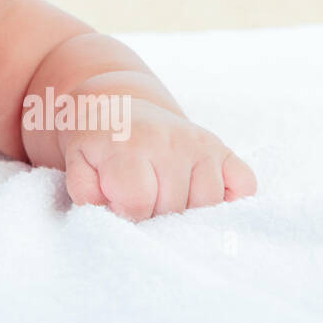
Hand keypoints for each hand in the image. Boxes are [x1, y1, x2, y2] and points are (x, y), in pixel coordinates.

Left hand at [59, 97, 256, 220]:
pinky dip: (229, 197)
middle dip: (155, 215)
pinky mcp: (222, 149)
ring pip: (209, 204)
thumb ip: (86, 193)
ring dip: (187, 211)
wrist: (117, 106)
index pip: (138, 203)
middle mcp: (170, 141)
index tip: (118, 204)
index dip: (126, 213)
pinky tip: (199, 191)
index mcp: (130, 145)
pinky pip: (244, 185)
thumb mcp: (77, 163)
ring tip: (164, 194)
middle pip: (174, 209)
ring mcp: (200, 144)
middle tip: (141, 199)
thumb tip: (115, 216)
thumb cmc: (97, 142)